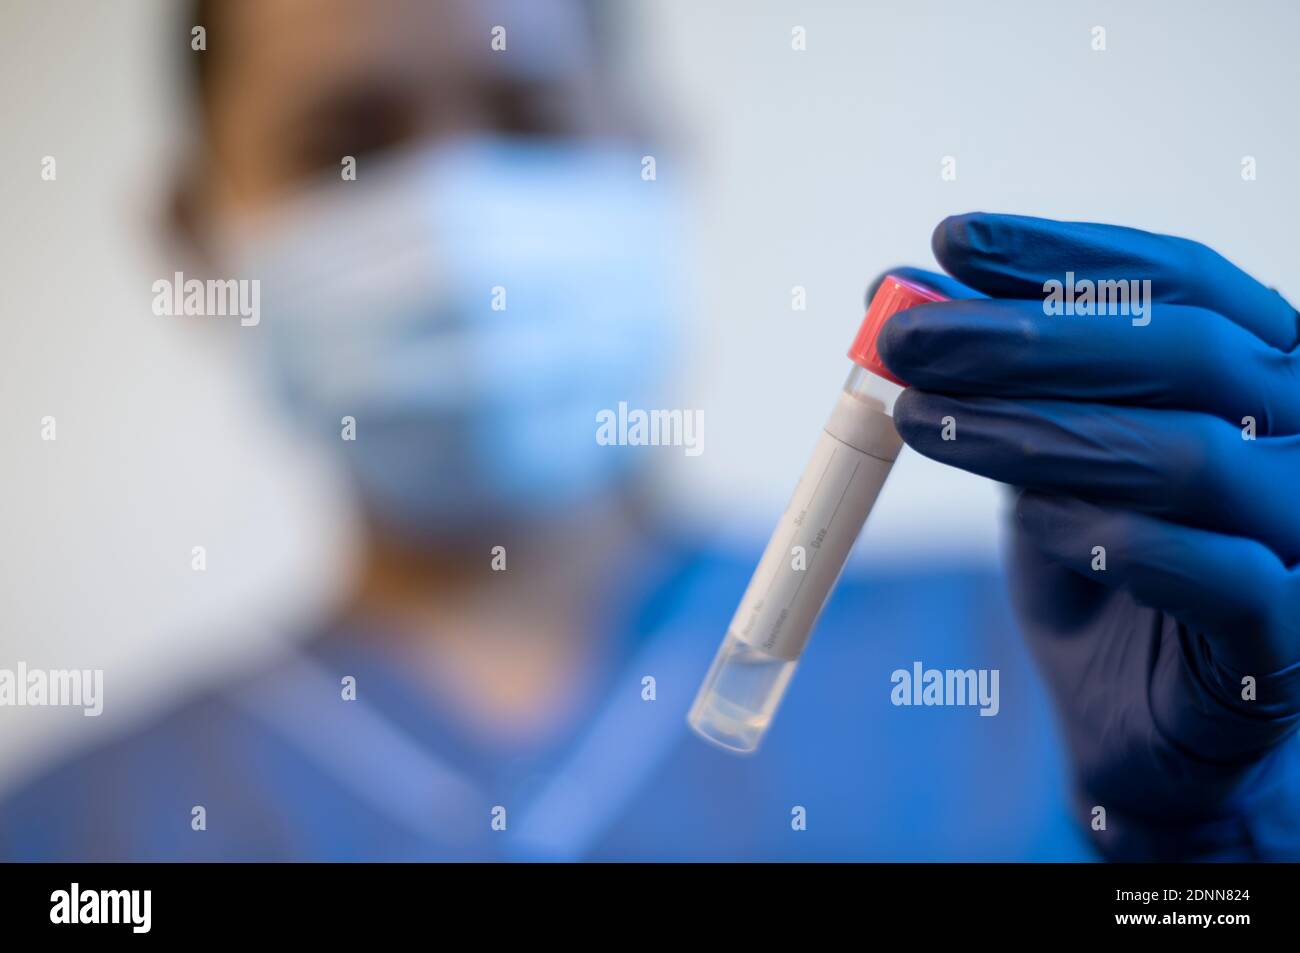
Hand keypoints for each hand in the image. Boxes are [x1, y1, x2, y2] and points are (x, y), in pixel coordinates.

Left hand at [874, 214, 1299, 859]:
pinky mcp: (1293, 644)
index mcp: (1268, 371)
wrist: (1140, 728)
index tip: (950, 241)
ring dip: (1039, 429)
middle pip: (1187, 350)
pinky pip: (1227, 577)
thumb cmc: (1103, 576)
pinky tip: (1037, 524)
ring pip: (1194, 457)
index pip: (1180, 282)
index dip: (1062, 255)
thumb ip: (999, 383)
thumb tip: (899, 295)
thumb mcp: (1044, 462)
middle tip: (907, 335)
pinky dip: (1120, 541)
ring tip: (921, 418)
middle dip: (1029, 335)